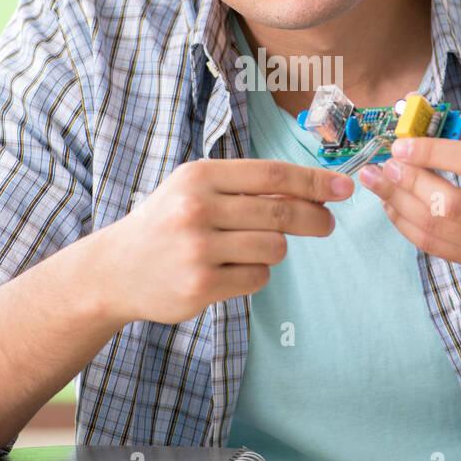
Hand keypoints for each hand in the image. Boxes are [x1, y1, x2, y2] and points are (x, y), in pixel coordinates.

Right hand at [96, 158, 352, 325]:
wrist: (116, 269)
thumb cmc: (167, 222)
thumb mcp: (197, 191)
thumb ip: (247, 189)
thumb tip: (312, 190)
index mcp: (198, 176)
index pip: (273, 174)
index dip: (315, 181)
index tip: (344, 187)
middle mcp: (197, 209)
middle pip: (282, 213)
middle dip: (315, 218)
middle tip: (328, 224)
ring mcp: (198, 249)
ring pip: (274, 248)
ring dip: (273, 250)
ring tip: (247, 249)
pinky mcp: (200, 285)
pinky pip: (257, 278)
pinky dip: (254, 275)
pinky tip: (229, 271)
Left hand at [357, 115, 460, 276]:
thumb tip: (422, 115)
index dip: (432, 151)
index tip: (401, 142)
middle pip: (449, 203)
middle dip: (407, 180)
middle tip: (383, 163)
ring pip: (435, 229)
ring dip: (397, 202)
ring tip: (377, 181)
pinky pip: (435, 246)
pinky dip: (405, 223)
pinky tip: (392, 203)